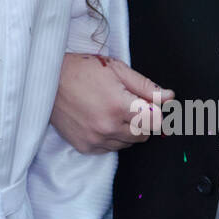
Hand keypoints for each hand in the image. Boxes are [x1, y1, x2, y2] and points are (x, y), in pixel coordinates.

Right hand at [51, 53, 174, 153]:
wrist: (48, 80)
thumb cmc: (82, 70)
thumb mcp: (117, 69)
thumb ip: (146, 86)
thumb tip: (170, 97)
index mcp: (119, 105)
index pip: (156, 122)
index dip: (156, 112)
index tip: (150, 104)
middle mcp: (108, 126)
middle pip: (145, 134)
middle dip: (143, 120)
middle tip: (129, 104)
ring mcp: (96, 139)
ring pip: (129, 143)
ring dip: (128, 129)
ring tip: (113, 110)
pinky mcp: (85, 146)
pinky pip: (111, 148)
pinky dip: (112, 137)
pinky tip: (102, 120)